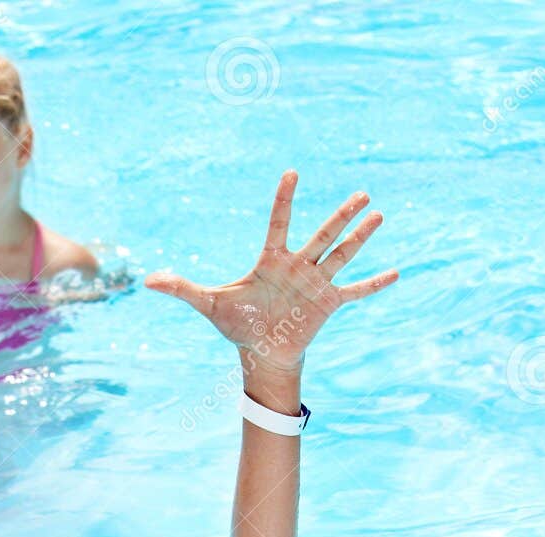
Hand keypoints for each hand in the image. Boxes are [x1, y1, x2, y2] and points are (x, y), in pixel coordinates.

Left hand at [145, 172, 397, 366]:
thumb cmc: (236, 325)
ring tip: (379, 214)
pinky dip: (375, 285)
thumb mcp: (208, 304)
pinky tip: (397, 273)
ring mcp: (316, 283)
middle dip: (341, 215)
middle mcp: (298, 266)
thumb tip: (147, 280)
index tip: (292, 174)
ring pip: (342, 254)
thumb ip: (181, 288)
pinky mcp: (328, 304)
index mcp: (272, 260)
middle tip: (362, 192)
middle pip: (323, 234)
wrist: (260, 353)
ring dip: (361, 237)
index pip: (279, 223)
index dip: (284, 200)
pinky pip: (356, 292)